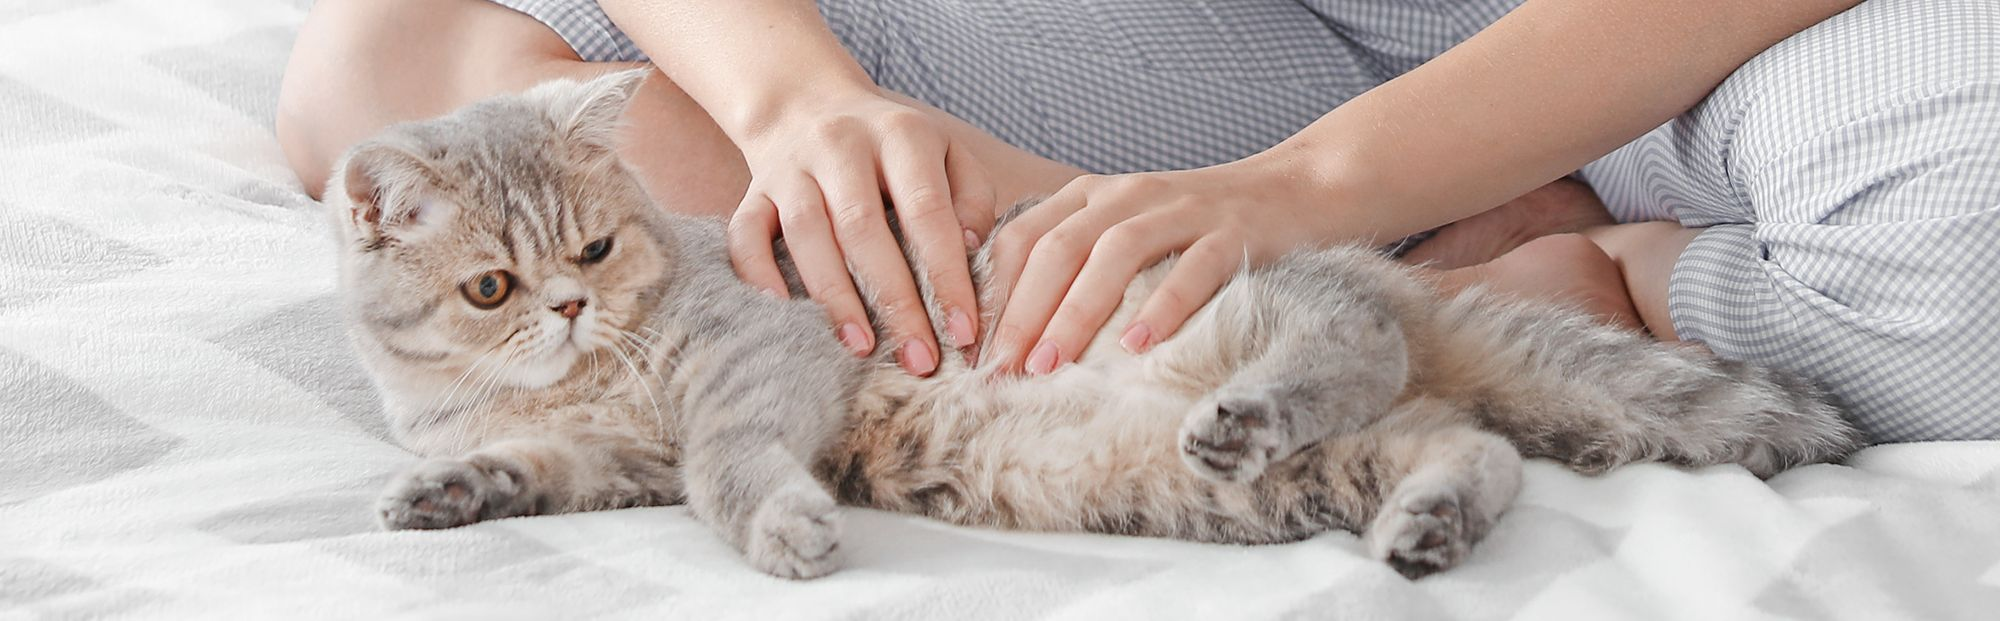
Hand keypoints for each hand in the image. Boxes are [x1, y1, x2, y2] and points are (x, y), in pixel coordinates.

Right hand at [726, 88, 996, 375]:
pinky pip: (745, 235)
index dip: (946, 275)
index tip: (963, 332)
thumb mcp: (947, 152)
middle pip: (864, 229)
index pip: (927, 211)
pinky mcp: (754, 190)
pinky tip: (785, 316)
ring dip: (835, 297)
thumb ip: (972, 198)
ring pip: (806, 234)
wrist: (807, 102)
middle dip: (895, 301)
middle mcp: (842, 146)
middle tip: (919, 359)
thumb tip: (973, 253)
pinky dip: (758, 275)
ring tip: (863, 348)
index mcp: (901, 136)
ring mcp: (792, 168)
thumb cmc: (893, 146)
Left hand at [984, 159, 1347, 374]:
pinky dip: (1162, 305)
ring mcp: (1184, 209)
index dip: (991, 292)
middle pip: (1059, 246)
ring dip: (1075, 311)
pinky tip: (1138, 347)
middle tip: (999, 370)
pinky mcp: (1235, 231)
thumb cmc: (1199, 228)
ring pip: (1115, 253)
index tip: (969, 349)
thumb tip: (1012, 335)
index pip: (1023, 236)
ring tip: (1050, 365)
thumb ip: (1077, 265)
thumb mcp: (1129, 232)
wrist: (1300, 189)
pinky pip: (1194, 268)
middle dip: (1022, 311)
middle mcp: (1131, 194)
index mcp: (1093, 196)